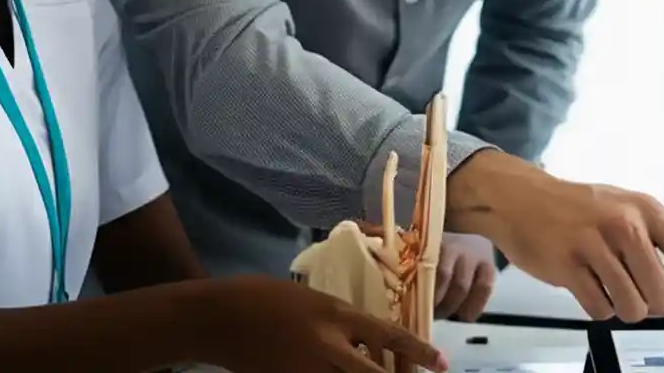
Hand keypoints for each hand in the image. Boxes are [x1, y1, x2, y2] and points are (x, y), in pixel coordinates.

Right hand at [202, 275, 447, 372]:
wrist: (220, 316)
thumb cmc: (268, 297)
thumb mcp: (315, 300)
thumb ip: (343, 323)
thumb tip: (368, 345)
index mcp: (336, 315)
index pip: (389, 335)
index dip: (419, 350)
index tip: (442, 363)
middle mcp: (327, 346)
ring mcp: (305, 370)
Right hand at [447, 152, 663, 331]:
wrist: (520, 198)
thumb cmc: (579, 211)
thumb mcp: (626, 224)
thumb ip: (661, 263)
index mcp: (648, 210)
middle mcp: (626, 223)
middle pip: (662, 294)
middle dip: (649, 302)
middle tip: (627, 283)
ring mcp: (595, 243)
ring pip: (632, 307)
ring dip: (620, 305)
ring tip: (602, 279)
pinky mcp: (568, 264)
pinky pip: (599, 309)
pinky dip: (596, 306)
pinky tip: (583, 281)